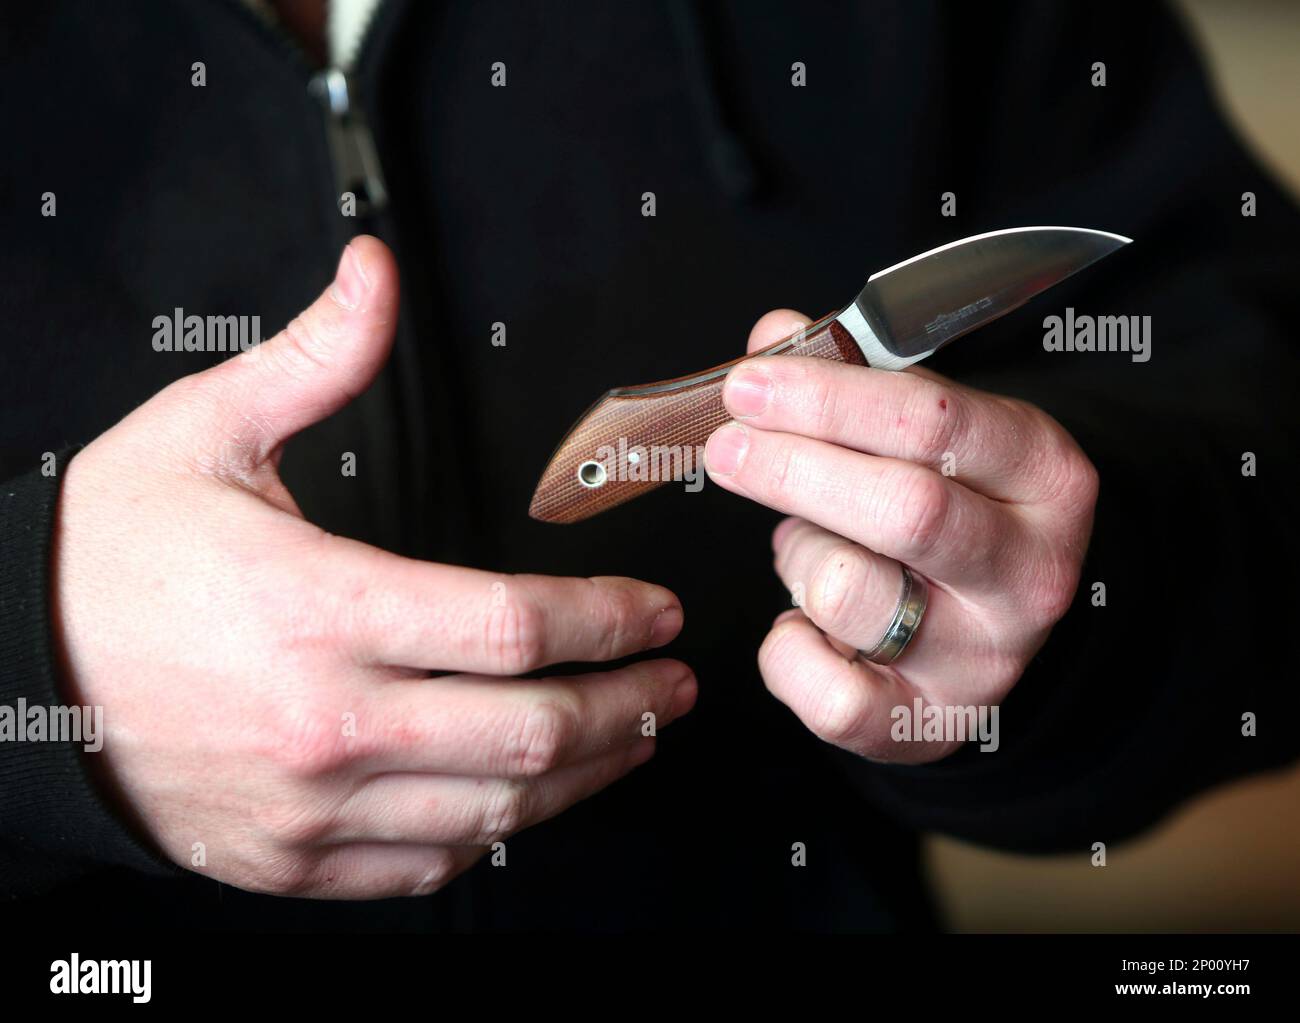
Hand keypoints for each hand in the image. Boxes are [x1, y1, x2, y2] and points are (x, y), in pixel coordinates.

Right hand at [53, 237, 693, 897]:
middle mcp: (326, 720)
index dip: (608, 619)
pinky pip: (426, 866)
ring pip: (494, 812)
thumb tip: (373, 274)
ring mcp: (310, 805)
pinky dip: (494, 834)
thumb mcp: (203, 433)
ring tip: (635, 736)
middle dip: (628, 705)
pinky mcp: (291, 859)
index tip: (655, 611)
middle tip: (675, 681)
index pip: (511, 626)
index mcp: (317, 606)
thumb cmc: (109, 556)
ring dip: (587, 773)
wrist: (9, 670)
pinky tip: (527, 798)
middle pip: (528, 731)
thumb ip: (313, 359)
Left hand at [703, 309, 1097, 762]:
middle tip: (723, 448)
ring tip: (804, 547)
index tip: (748, 383)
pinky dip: (787, 652)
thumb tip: (772, 338)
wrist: (995, 626)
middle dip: (793, 469)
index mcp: (1043, 476)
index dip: (826, 397)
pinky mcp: (932, 723)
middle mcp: (1029, 571)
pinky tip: (798, 626)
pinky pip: (829, 694)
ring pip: (850, 593)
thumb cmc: (949, 510)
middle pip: (902, 508)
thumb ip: (851, 381)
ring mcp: (985, 657)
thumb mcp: (928, 436)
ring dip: (797, 556)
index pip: (933, 420)